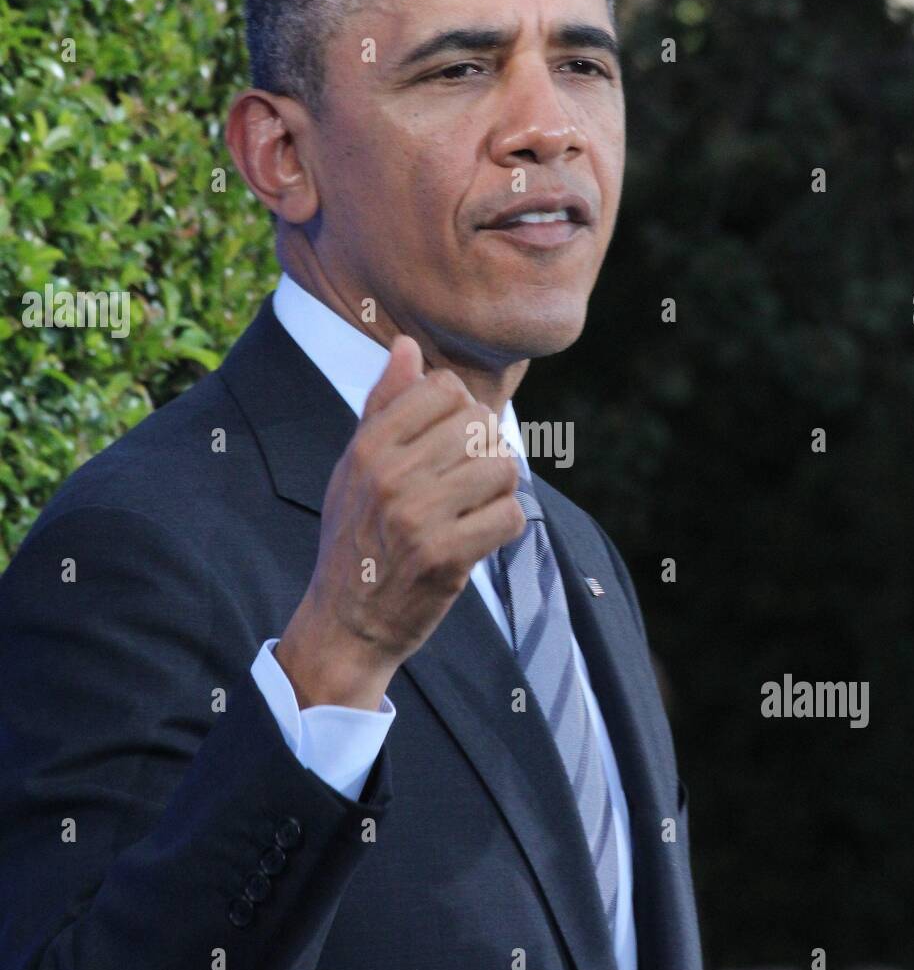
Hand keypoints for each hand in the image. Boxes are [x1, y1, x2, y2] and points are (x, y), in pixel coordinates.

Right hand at [276, 336, 524, 708]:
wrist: (347, 623)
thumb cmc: (355, 536)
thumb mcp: (355, 467)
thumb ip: (384, 405)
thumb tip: (407, 346)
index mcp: (369, 447)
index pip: (444, 388)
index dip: (460, 410)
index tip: (450, 441)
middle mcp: (391, 477)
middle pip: (479, 424)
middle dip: (485, 449)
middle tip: (467, 481)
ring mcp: (418, 518)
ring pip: (502, 467)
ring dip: (499, 488)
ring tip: (475, 506)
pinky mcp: (446, 557)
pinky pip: (510, 515)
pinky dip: (505, 525)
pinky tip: (481, 535)